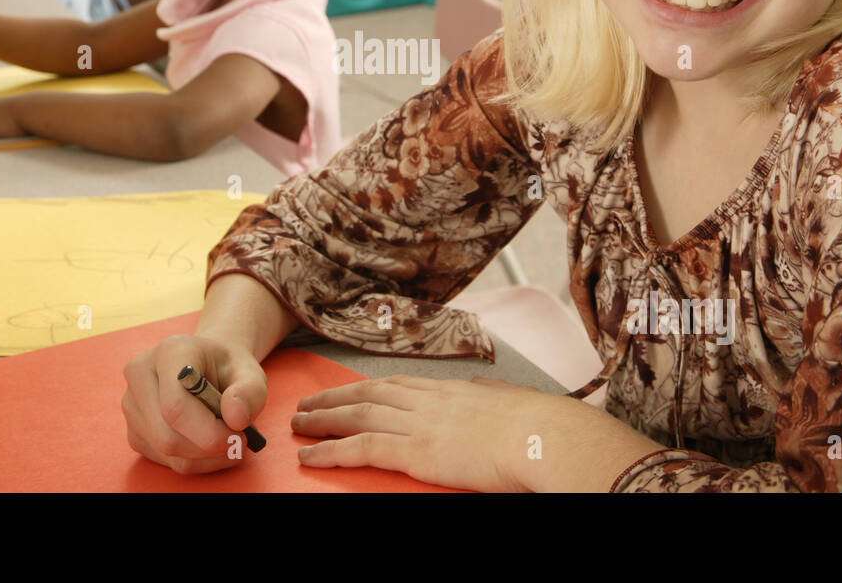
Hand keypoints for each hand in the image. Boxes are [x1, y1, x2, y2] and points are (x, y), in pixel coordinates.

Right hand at [122, 333, 268, 473]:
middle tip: (238, 441)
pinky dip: (195, 461)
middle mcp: (141, 375)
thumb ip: (251, 392)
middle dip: (208, 448)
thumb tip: (236, 419)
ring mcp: (131, 404)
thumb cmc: (228, 369)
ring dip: (205, 457)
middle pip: (167, 436)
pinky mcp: (133, 430)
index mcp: (169, 352)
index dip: (209, 432)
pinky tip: (209, 444)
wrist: (209, 367)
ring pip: (167, 452)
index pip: (176, 406)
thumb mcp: (251, 372)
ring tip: (227, 439)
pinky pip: (164, 460)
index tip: (240, 435)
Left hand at [291, 374, 628, 491]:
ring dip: (322, 420)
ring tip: (297, 425)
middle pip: (368, 394)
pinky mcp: (414, 451)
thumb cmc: (538, 424)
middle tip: (306, 405)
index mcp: (450, 390)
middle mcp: (428, 401)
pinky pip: (361, 448)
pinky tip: (309, 456)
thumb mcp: (507, 400)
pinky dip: (330, 451)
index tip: (346, 391)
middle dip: (334, 399)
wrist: (543, 435)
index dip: (366, 388)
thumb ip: (485, 396)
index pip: (397, 385)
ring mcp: (418, 424)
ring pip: (357, 415)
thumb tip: (480, 393)